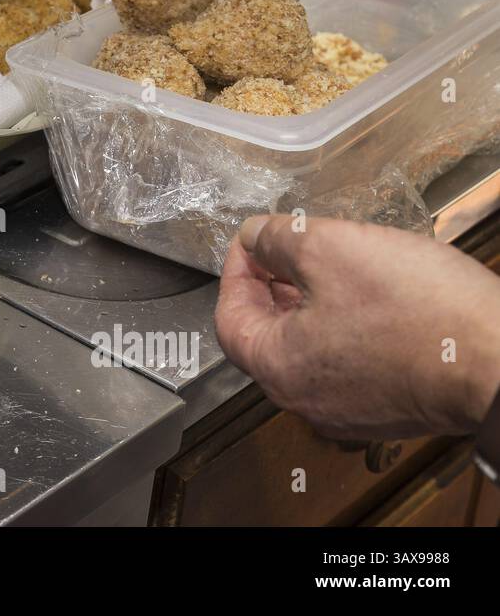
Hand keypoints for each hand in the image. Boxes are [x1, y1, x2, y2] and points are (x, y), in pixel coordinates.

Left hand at [215, 216, 499, 439]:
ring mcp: (349, 411)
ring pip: (309, 349)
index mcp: (278, 368)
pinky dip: (346, 327)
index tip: (254, 240)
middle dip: (274, 285)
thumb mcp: (330, 249)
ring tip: (333, 265)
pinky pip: (348, 363)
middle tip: (290, 248)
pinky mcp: (388, 408)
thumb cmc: (415, 310)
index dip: (236, 271)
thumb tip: (253, 236)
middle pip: (267, 336)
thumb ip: (278, 239)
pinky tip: (371, 297)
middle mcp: (305, 401)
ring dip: (311, 303)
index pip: (230, 318)